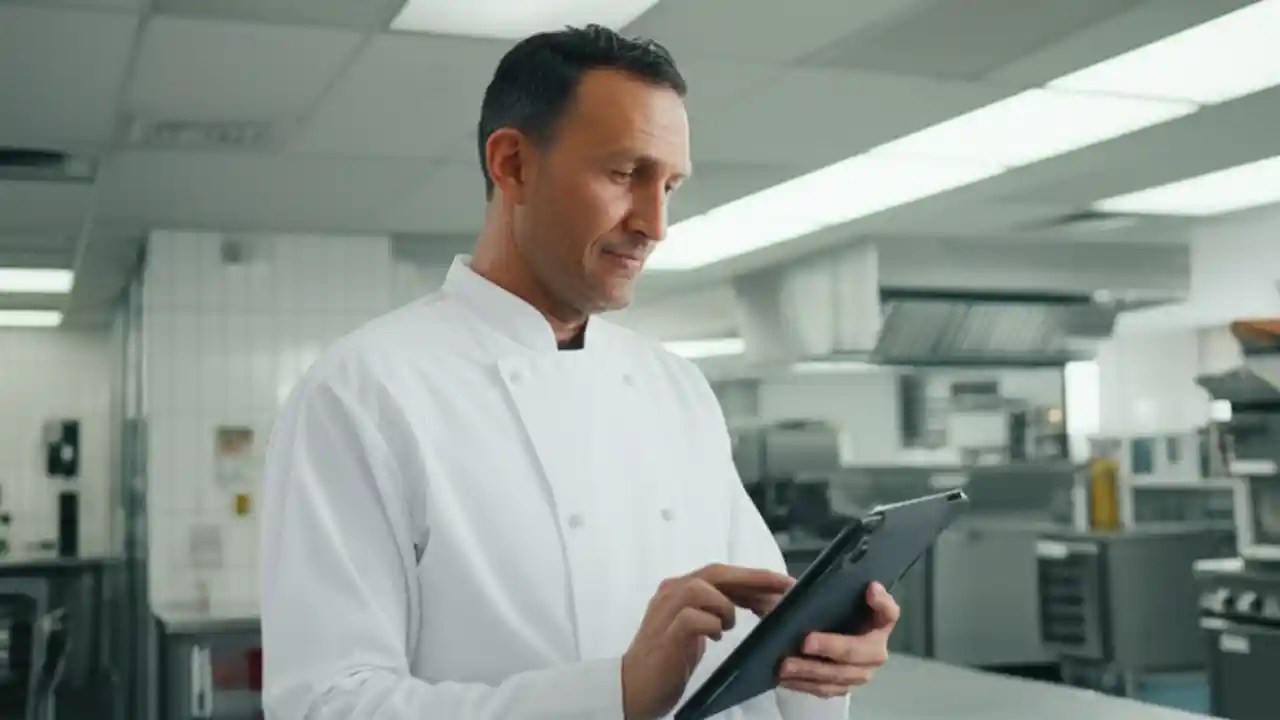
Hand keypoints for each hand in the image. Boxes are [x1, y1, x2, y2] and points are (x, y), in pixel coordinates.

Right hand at [621, 563, 795, 718]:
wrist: (634, 686)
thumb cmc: (669, 659)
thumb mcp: (698, 629)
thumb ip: (718, 611)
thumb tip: (758, 603)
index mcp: (679, 588)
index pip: (720, 573)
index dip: (752, 576)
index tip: (782, 582)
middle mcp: (671, 591)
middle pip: (715, 572)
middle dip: (753, 578)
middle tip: (783, 586)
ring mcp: (665, 610)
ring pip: (702, 588)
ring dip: (726, 605)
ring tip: (730, 625)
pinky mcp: (666, 633)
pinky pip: (693, 617)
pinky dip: (711, 625)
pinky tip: (716, 636)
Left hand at [778, 581, 899, 698]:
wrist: (815, 632)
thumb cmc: (829, 610)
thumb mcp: (832, 594)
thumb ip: (843, 588)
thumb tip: (869, 587)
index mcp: (879, 622)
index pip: (889, 612)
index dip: (882, 602)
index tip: (869, 590)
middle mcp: (875, 650)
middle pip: (860, 651)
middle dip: (833, 647)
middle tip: (805, 642)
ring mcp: (860, 671)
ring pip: (841, 675)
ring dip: (812, 671)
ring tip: (785, 665)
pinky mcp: (842, 685)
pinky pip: (826, 689)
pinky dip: (805, 684)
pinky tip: (786, 678)